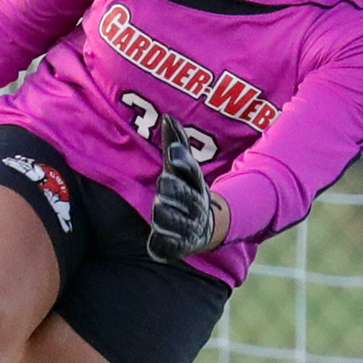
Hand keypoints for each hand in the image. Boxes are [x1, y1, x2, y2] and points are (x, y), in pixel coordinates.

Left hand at [147, 115, 215, 262]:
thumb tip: (168, 116)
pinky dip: (166, 243)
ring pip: (178, 220)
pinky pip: (172, 245)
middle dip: (176, 189)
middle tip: (164, 182)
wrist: (204, 227)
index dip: (182, 162)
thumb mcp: (183, 169)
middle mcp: (194, 205)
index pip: (190, 171)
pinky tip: (158, 238)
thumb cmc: (186, 190)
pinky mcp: (179, 245)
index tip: (172, 155)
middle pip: (186, 196)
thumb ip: (176, 144)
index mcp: (193, 184)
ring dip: (169, 214)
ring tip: (160, 208)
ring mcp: (188, 226)